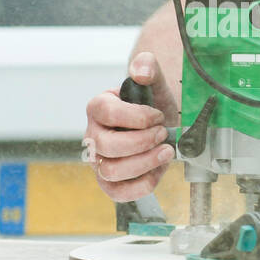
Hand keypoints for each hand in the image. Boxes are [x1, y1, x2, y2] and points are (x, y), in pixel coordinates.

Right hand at [83, 52, 179, 201]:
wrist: (161, 125)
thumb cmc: (153, 105)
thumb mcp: (154, 81)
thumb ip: (148, 66)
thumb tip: (140, 72)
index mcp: (98, 107)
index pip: (107, 113)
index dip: (137, 117)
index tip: (157, 115)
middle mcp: (93, 135)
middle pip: (107, 146)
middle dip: (142, 141)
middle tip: (163, 133)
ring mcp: (99, 161)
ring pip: (111, 171)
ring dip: (145, 163)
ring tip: (166, 151)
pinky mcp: (110, 183)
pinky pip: (118, 192)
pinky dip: (143, 184)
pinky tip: (158, 169)